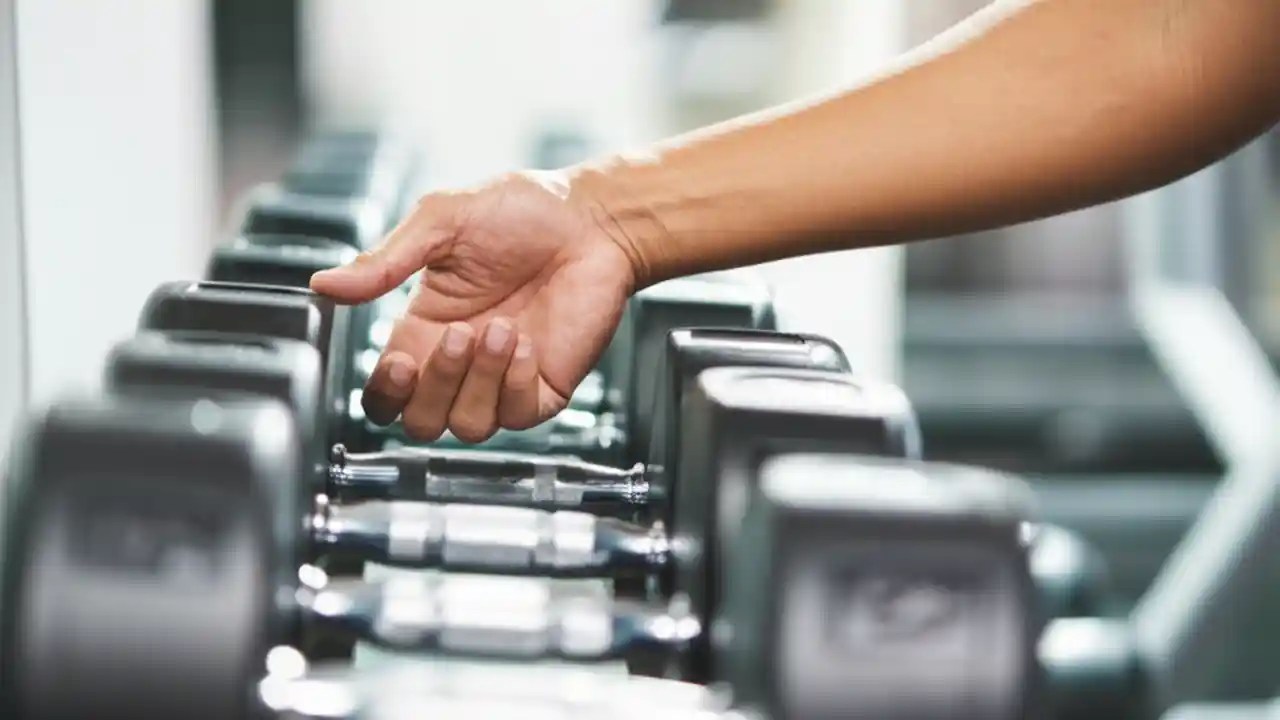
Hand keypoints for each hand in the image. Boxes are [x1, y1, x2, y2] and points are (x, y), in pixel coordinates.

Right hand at [310, 171, 635, 442]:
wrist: (592, 219)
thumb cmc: (521, 212)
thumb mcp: (442, 223)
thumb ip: (385, 262)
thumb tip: (321, 285)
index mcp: (424, 329)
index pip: (386, 393)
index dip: (385, 393)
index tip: (400, 361)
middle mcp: (460, 363)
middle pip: (419, 422)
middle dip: (433, 388)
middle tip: (458, 335)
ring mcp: (503, 380)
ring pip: (467, 427)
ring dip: (478, 381)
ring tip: (502, 328)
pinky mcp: (544, 386)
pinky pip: (517, 416)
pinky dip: (514, 383)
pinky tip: (525, 342)